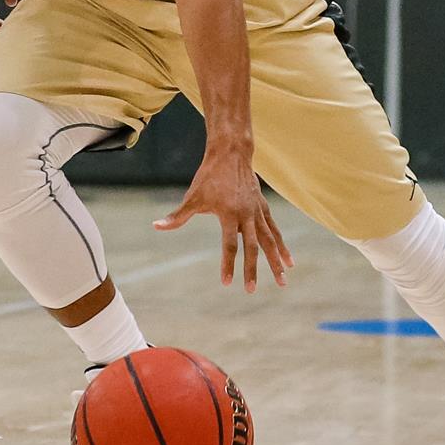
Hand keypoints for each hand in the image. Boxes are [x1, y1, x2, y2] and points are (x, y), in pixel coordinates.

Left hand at [153, 137, 292, 291]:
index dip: (228, 264)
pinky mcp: (263, 208)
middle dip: (252, 270)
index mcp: (229, 214)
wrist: (231, 154)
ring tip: (283, 281)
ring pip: (269, 241)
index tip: (227, 283)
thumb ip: (177, 216)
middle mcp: (247, 215)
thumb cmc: (209, 176)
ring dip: (276, 261)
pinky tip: (289, 261)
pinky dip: (282, 246)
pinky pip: (275, 231)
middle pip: (252, 247)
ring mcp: (257, 212)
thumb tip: (156, 226)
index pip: (229, 245)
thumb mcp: (192, 196)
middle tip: (252, 291)